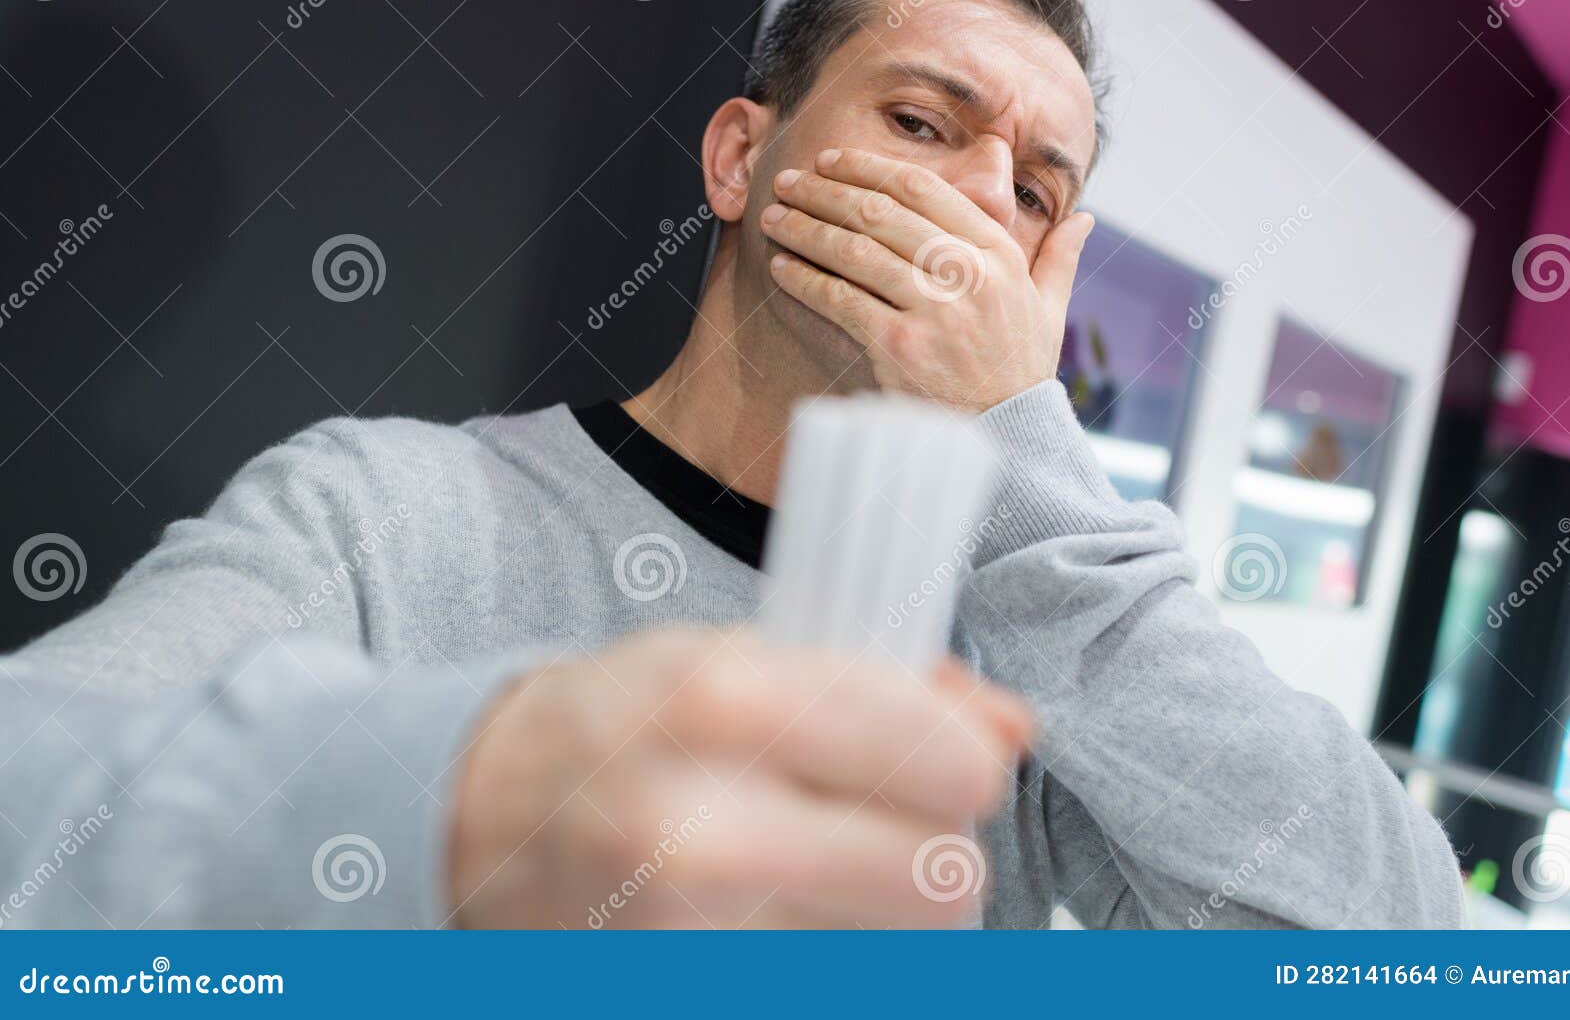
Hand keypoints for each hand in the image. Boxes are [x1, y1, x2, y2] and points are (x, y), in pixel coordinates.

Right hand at [446, 625, 1031, 927]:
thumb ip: (881, 685)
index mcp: (720, 703)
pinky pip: (841, 972)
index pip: (935, 759)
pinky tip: (795, 911)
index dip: (965, 759)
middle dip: (941, 847)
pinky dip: (842, 948)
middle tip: (903, 822)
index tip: (956, 757)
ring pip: (904, 946)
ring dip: (896, 909)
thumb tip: (1009, 723)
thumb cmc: (623, 725)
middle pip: (941, 875)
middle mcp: (702, 827)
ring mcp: (691, 934)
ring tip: (834, 865)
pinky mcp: (694, 985)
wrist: (484, 818)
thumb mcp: (738, 659)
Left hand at [762, 147, 1093, 410]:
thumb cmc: (1021, 373)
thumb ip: (1059, 258)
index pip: (923, 190)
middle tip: (789, 180)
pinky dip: (805, 279)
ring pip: (854, 249)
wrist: (1006, 439)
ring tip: (776, 216)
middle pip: (880, 212)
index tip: (834, 160)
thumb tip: (1084, 218)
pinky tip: (781, 267)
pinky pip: (840, 298)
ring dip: (806, 228)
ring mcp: (932, 308)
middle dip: (825, 190)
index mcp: (997, 253)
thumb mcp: (1049, 310)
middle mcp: (966, 272)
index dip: (871, 168)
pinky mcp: (899, 345)